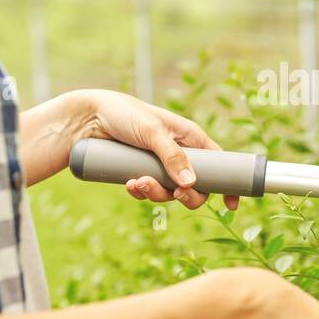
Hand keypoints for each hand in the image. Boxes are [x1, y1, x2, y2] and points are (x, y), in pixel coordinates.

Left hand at [79, 89, 238, 210]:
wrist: (87, 117)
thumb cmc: (124, 113)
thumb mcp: (152, 132)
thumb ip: (172, 156)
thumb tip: (191, 184)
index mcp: (190, 138)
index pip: (219, 163)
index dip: (227, 184)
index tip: (231, 205)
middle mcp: (179, 153)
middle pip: (197, 186)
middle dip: (187, 195)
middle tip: (176, 195)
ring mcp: (160, 165)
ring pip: (170, 192)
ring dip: (156, 193)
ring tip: (138, 183)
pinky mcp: (142, 172)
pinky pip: (149, 192)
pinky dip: (141, 192)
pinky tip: (129, 184)